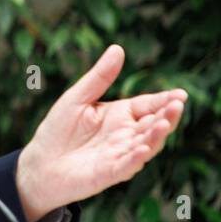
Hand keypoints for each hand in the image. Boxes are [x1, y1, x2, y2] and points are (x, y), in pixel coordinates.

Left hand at [16, 44, 186, 221]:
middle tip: (177, 105)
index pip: (149, 105)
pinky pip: (127, 166)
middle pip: (153, 125)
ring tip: (163, 124)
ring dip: (156, 136)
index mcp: (121, 115)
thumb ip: (99, 78)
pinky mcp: (109, 173)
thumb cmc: (58, 130)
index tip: (180, 95)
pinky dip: (136, 158)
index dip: (165, 100)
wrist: (39, 164)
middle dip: (167, 116)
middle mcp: (126, 135)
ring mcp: (120, 155)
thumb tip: (118, 48)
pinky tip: (143, 149)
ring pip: (146, 145)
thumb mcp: (77, 98)